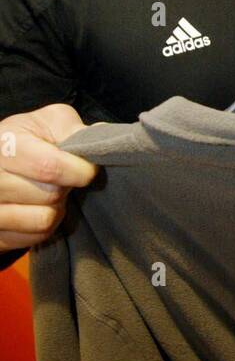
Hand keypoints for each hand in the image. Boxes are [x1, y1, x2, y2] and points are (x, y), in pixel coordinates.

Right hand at [0, 105, 96, 252]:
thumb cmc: (26, 140)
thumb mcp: (46, 123)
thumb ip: (71, 128)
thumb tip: (99, 136)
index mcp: (4, 144)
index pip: (49, 167)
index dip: (79, 171)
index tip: (88, 169)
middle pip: (50, 195)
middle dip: (66, 187)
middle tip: (62, 179)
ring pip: (43, 220)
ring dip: (56, 209)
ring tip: (48, 193)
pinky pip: (34, 237)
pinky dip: (44, 226)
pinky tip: (37, 208)